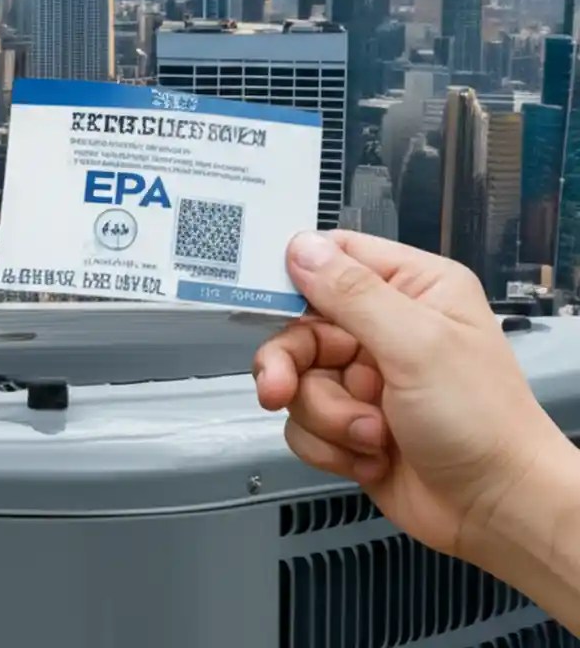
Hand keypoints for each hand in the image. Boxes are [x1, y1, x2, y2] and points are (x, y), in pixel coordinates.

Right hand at [253, 231, 573, 561]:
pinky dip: (330, 446)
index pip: (336, 258)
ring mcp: (365, 379)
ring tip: (371, 435)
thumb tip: (302, 248)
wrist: (494, 510)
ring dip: (326, 416)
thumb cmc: (482, 422)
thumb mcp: (416, 345)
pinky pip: (303, 424)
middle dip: (290, 367)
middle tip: (279, 390)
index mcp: (413, 289)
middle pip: (299, 329)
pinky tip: (371, 456)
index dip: (295, 277)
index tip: (264, 302)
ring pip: (297, 382)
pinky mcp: (349, 423)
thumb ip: (354, 294)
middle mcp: (385, 329)